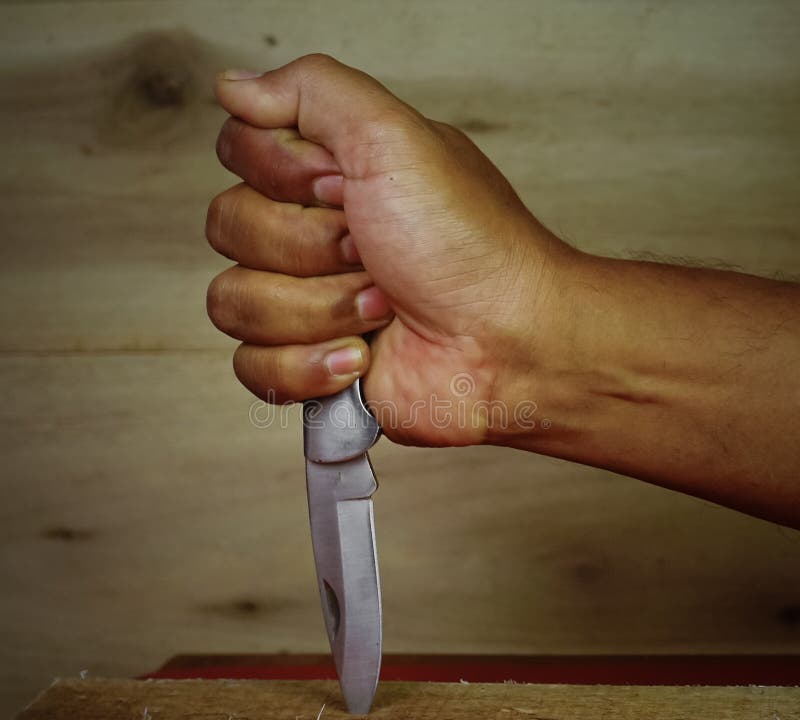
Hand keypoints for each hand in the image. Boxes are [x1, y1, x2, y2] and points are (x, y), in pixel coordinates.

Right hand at [206, 55, 571, 445]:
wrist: (508, 343)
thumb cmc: (471, 245)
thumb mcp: (395, 138)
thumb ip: (312, 91)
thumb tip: (234, 86)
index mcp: (326, 173)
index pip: (239, 153)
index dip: (284, 177)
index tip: (346, 189)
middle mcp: (309, 233)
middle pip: (229, 228)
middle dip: (310, 249)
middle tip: (372, 253)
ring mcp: (303, 302)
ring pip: (234, 302)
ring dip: (319, 309)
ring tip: (380, 307)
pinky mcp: (306, 363)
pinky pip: (251, 366)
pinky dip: (310, 365)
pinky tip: (361, 356)